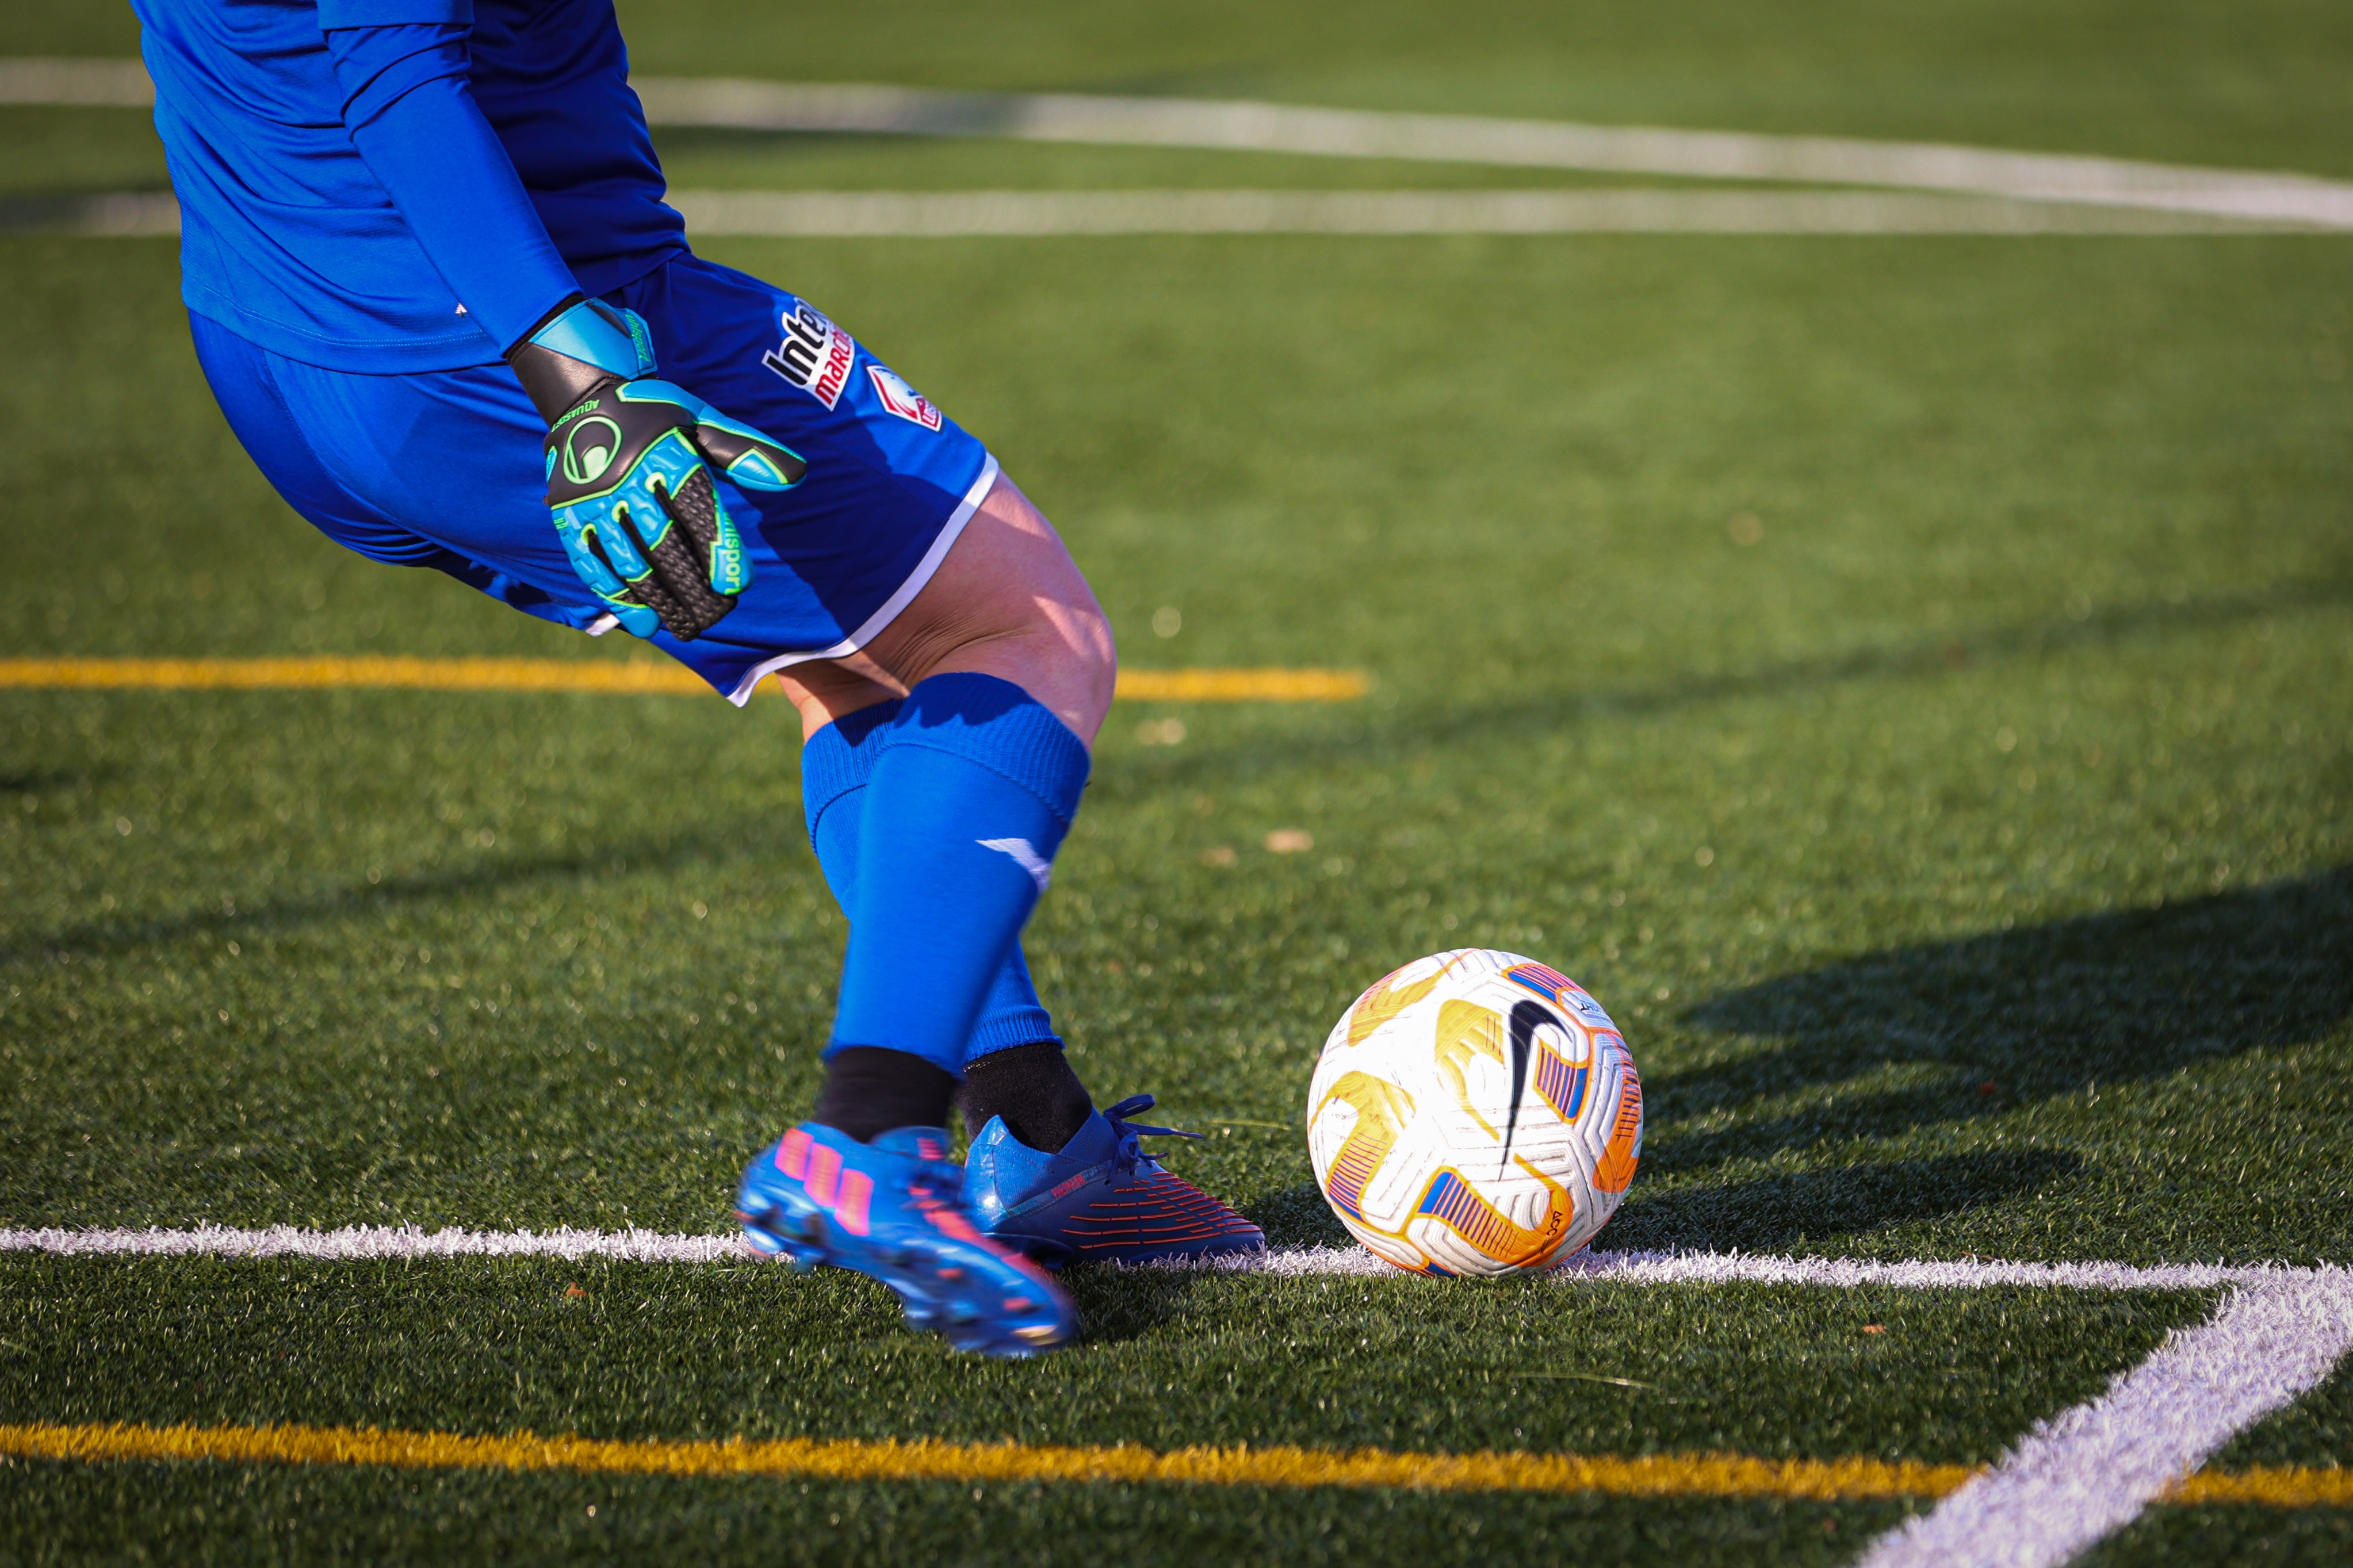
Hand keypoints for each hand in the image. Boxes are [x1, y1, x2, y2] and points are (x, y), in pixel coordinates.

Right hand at [507, 296, 805, 639]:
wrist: (586, 400)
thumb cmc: (658, 417)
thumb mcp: (702, 421)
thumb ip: (747, 452)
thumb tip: (797, 476)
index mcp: (665, 454)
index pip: (697, 508)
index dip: (718, 549)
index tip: (736, 584)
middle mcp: (626, 479)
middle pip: (664, 545)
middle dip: (693, 587)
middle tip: (719, 615)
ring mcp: (594, 501)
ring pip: (630, 561)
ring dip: (660, 601)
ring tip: (688, 627)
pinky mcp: (569, 516)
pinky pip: (591, 563)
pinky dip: (617, 597)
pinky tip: (644, 624)